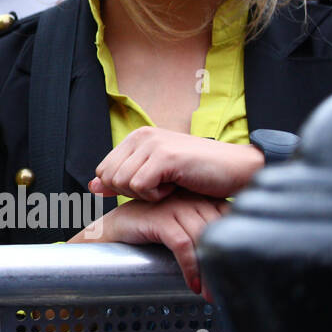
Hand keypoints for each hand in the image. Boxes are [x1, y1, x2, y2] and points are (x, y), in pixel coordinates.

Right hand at [69, 192, 229, 295]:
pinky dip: (190, 267)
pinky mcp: (159, 217)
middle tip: (230, 290)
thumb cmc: (151, 231)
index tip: (241, 274)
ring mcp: (174, 206)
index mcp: (201, 198)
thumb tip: (235, 261)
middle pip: (219, 232)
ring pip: (203, 239)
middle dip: (225, 264)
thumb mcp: (184, 227)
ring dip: (209, 272)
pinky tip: (192, 283)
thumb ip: (206, 233)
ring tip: (211, 294)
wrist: (113, 229)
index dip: (238, 247)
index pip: (230, 221)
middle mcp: (191, 198)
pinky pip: (182, 244)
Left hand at [89, 127, 263, 201]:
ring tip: (170, 185)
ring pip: (123, 183)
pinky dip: (157, 196)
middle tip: (161, 188)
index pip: (104, 170)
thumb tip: (92, 186)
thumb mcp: (156, 175)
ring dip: (147, 194)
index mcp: (137, 137)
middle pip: (110, 177)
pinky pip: (140, 187)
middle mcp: (142, 135)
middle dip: (132, 193)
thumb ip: (124, 178)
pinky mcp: (165, 157)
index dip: (121, 188)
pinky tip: (175, 186)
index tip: (149, 187)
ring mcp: (153, 144)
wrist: (239, 170)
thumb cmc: (200, 175)